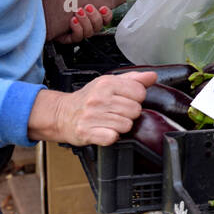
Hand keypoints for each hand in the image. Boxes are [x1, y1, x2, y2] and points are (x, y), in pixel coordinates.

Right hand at [29, 69, 154, 145]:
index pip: (140, 92)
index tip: (125, 99)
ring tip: (109, 121)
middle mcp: (99, 98)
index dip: (136, 98)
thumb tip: (152, 76)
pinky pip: (113, 137)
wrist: (62, 114)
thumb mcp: (108, 82)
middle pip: (135, 110)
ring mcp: (92, 116)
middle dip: (129, 113)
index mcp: (106, 83)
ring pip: (127, 125)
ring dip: (120, 126)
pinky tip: (104, 130)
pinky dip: (111, 136)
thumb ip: (133, 79)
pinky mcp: (87, 132)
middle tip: (115, 112)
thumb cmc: (87, 99)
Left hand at [54, 4, 112, 43]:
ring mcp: (79, 33)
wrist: (43, 17)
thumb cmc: (57, 4)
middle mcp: (87, 26)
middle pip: (99, 25)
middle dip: (95, 16)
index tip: (103, 7)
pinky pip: (78, 37)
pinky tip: (72, 20)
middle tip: (88, 7)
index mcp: (91, 16)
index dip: (106, 14)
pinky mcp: (69, 39)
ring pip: (90, 32)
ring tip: (78, 11)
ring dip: (86, 21)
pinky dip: (77, 28)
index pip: (105, 18)